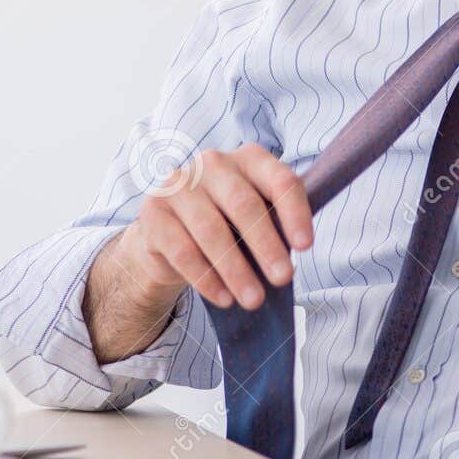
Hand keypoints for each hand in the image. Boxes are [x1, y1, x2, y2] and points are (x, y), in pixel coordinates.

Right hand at [116, 144, 312, 310]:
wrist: (170, 234)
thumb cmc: (227, 224)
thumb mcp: (256, 216)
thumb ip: (277, 223)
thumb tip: (295, 252)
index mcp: (248, 159)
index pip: (279, 180)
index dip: (295, 212)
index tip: (305, 246)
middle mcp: (212, 163)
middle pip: (244, 204)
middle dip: (266, 245)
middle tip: (283, 279)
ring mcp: (179, 185)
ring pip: (211, 230)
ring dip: (236, 270)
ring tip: (254, 299)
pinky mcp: (153, 212)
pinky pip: (182, 250)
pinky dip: (205, 278)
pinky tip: (223, 298)